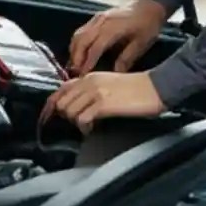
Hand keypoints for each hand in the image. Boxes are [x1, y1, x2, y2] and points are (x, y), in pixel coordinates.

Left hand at [40, 72, 165, 133]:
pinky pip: (81, 119)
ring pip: (68, 111)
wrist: (155, 88)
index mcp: (89, 77)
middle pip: (61, 103)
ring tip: (88, 125)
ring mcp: (95, 93)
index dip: (52, 106)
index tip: (50, 118)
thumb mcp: (108, 83)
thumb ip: (91, 90)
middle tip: (80, 122)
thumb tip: (76, 104)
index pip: (60, 90)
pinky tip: (92, 128)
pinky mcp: (103, 105)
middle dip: (66, 116)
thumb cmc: (136, 88)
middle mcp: (88, 82)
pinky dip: (84, 127)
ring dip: (75, 122)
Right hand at [68, 0, 167, 74]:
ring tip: (76, 66)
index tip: (84, 75)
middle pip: (82, 39)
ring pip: (79, 34)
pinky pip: (82, 30)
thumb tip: (115, 74)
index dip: (89, 62)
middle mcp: (102, 21)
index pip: (96, 46)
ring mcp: (97, 18)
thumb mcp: (142, 43)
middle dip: (77, 57)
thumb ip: (127, 58)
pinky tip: (79, 54)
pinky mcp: (96, 17)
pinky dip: (77, 43)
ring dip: (74, 50)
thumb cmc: (148, 24)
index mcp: (114, 27)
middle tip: (76, 73)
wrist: (149, 5)